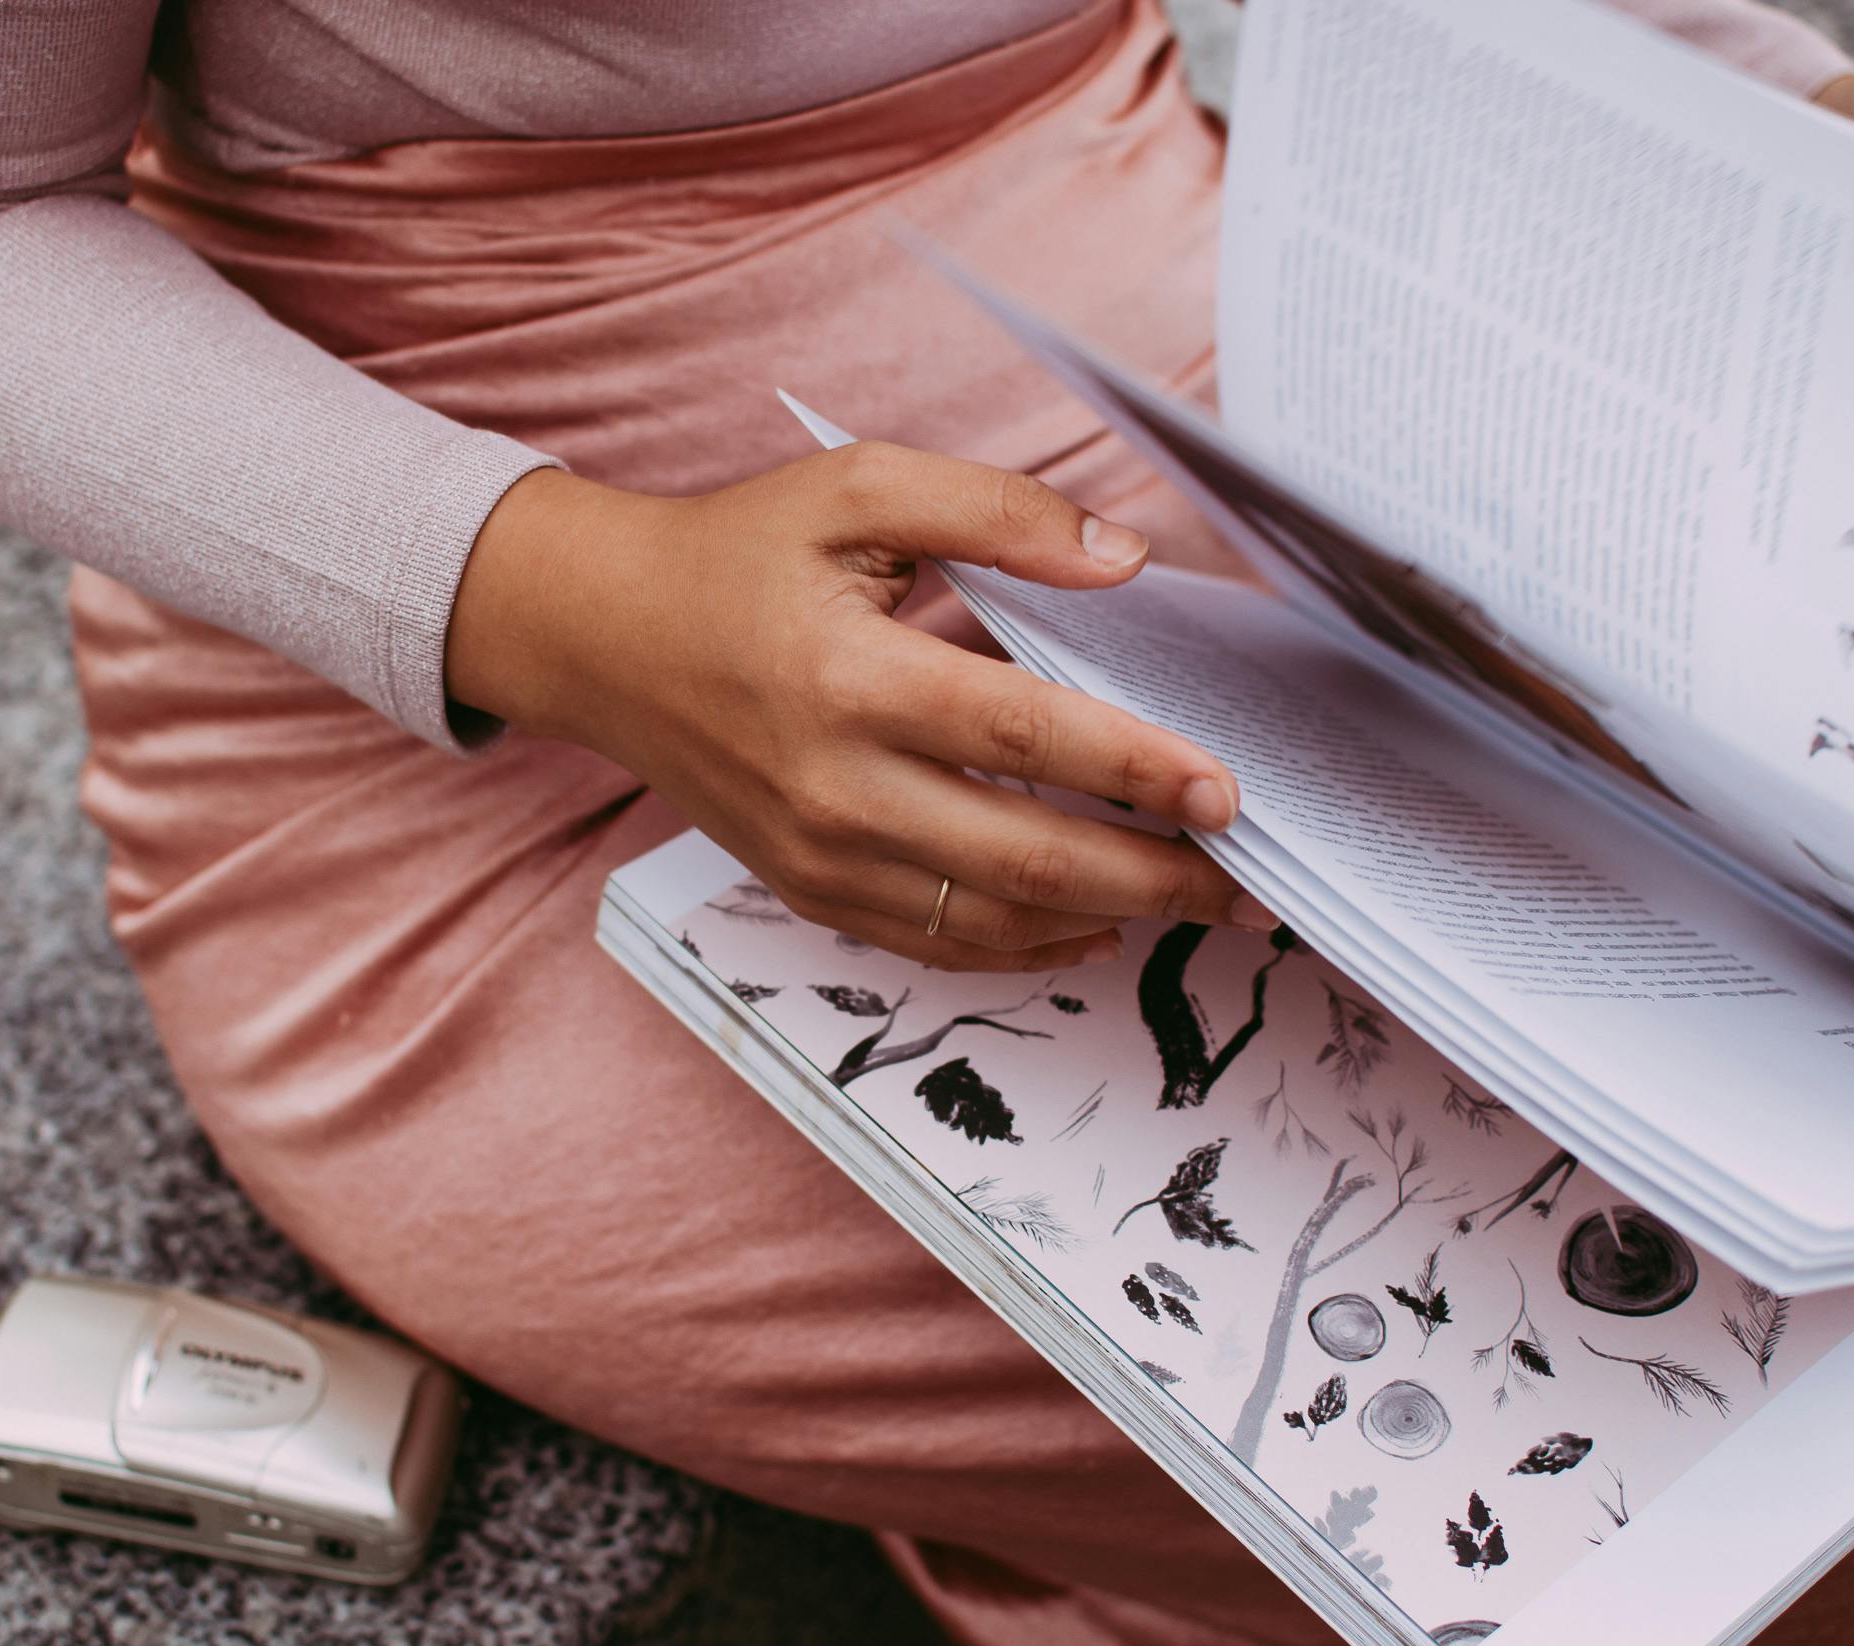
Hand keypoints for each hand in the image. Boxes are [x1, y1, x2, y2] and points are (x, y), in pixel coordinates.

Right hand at [449, 445, 1269, 971]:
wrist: (601, 638)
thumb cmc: (735, 554)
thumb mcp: (855, 489)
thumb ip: (994, 510)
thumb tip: (1125, 561)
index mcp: (850, 675)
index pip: (1025, 737)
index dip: (1136, 769)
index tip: (1226, 791)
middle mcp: (832, 784)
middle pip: (1027, 857)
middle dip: (1157, 878)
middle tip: (1252, 885)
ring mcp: (817, 854)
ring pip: (991, 921)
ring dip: (1108, 921)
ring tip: (1199, 909)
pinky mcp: (807, 890)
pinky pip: (936, 943)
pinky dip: (1027, 949)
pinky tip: (1096, 926)